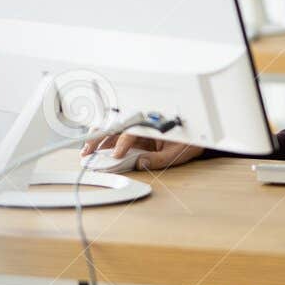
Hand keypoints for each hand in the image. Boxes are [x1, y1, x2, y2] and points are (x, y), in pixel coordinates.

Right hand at [80, 129, 203, 170]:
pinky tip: (94, 147)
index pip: (132, 131)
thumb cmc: (188, 142)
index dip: (122, 143)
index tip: (115, 155)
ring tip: (86, 150)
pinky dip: (104, 139)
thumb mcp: (176, 153)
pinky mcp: (135, 132)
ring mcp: (138, 126)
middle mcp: (142, 121)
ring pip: (112, 128)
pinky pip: (116, 134)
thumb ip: (159, 159)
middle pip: (116, 126)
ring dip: (98, 138)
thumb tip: (140, 163)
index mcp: (152, 123)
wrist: (198, 136)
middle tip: (88, 151)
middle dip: (99, 137)